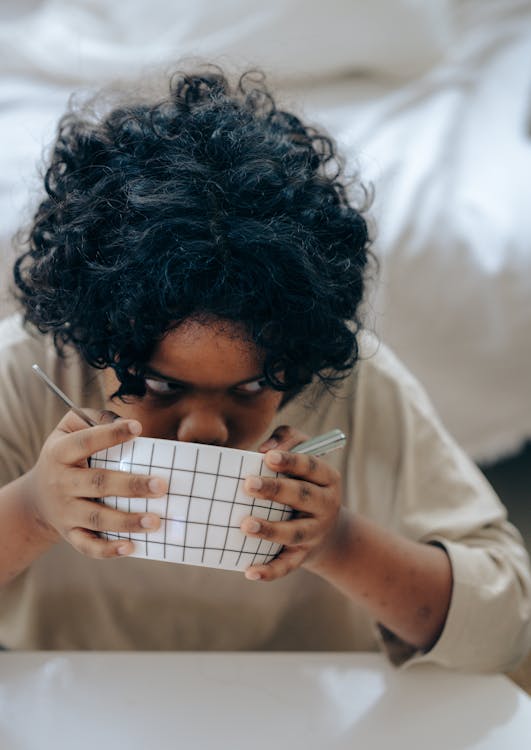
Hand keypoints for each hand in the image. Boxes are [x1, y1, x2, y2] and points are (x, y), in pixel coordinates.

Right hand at [24, 409, 166, 558]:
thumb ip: (96, 418)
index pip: (86, 442)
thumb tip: (128, 424)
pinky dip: (108, 550)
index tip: (138, 428)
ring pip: (97, 519)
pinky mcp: (70, 533)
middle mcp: (61, 483)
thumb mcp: (68, 429)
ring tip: (155, 520)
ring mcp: (65, 511)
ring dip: (127, 521)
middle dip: (131, 486)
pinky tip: (131, 547)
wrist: (36, 497)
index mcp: (60, 453)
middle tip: (161, 485)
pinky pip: (87, 546)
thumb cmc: (65, 455)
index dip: (111, 434)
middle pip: (98, 484)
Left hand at [241, 425, 342, 580]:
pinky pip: (286, 565)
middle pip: (302, 497)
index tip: (267, 457)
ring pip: (294, 533)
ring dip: (270, 529)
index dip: (291, 461)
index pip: (311, 467)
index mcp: (327, 479)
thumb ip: (287, 440)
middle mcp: (325, 505)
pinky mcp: (302, 555)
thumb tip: (263, 450)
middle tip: (248, 484)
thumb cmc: (304, 480)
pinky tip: (249, 571)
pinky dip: (269, 571)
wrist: (327, 529)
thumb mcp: (304, 455)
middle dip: (276, 490)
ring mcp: (314, 533)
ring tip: (245, 524)